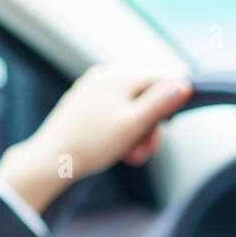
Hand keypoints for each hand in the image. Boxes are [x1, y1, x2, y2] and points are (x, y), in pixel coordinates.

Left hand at [0, 65, 192, 213]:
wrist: (52, 160)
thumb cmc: (91, 143)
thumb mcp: (133, 124)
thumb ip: (160, 104)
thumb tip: (184, 85)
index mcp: (118, 76)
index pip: (158, 78)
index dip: (169, 102)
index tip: (168, 126)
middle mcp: (103, 76)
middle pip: (142, 95)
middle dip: (149, 124)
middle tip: (146, 150)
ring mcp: (90, 90)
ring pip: (126, 106)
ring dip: (135, 131)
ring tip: (130, 155)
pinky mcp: (81, 105)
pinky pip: (109, 113)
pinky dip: (118, 130)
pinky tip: (115, 150)